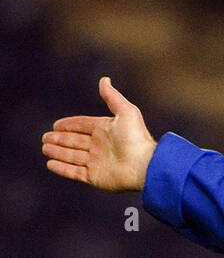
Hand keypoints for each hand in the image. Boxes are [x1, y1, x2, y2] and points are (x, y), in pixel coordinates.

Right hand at [41, 76, 157, 191]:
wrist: (144, 166)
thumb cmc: (137, 139)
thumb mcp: (126, 111)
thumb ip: (112, 96)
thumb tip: (104, 79)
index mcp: (105, 130)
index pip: (82, 126)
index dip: (68, 125)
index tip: (55, 126)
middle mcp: (99, 147)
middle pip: (74, 141)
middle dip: (59, 139)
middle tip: (45, 138)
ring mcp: (97, 163)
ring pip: (72, 156)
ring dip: (58, 152)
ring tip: (45, 148)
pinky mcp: (95, 177)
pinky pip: (75, 172)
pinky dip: (62, 169)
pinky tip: (50, 163)